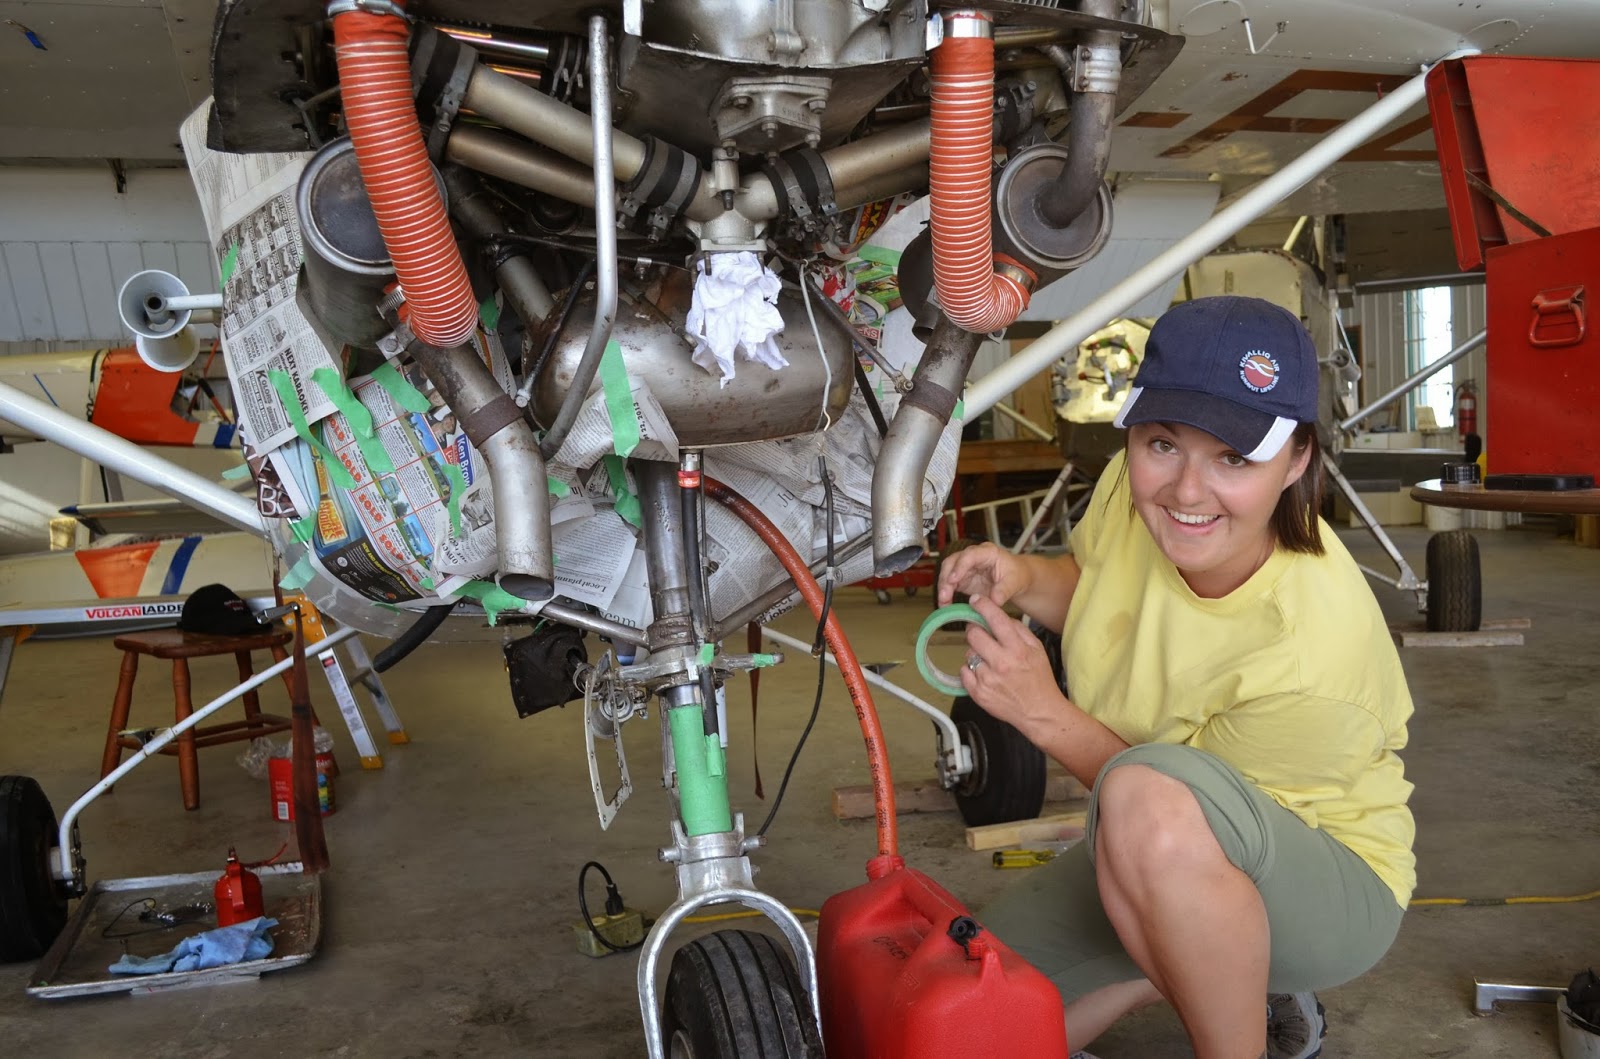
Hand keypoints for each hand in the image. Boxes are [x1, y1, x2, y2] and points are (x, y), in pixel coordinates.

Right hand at [937, 542, 1030, 607]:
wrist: (1015, 579)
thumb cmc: (1016, 575)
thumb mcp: (1015, 582)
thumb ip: (1005, 590)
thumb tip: (994, 600)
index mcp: (987, 552)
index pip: (970, 555)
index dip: (960, 566)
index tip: (953, 580)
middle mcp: (973, 556)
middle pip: (953, 562)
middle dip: (946, 578)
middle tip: (944, 595)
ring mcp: (965, 567)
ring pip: (947, 572)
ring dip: (943, 587)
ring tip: (943, 603)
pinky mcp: (961, 578)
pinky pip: (949, 584)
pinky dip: (945, 594)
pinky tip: (945, 605)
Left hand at [959, 595, 1067, 740]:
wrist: (1038, 712)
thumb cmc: (1039, 680)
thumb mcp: (1037, 649)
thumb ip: (1018, 630)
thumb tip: (999, 616)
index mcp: (1017, 649)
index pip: (995, 619)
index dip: (982, 606)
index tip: (975, 601)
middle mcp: (1001, 663)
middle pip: (973, 634)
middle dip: (975, 631)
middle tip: (981, 635)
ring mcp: (987, 679)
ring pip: (968, 653)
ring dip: (976, 654)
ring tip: (990, 663)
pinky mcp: (978, 693)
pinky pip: (963, 671)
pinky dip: (971, 671)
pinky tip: (985, 675)